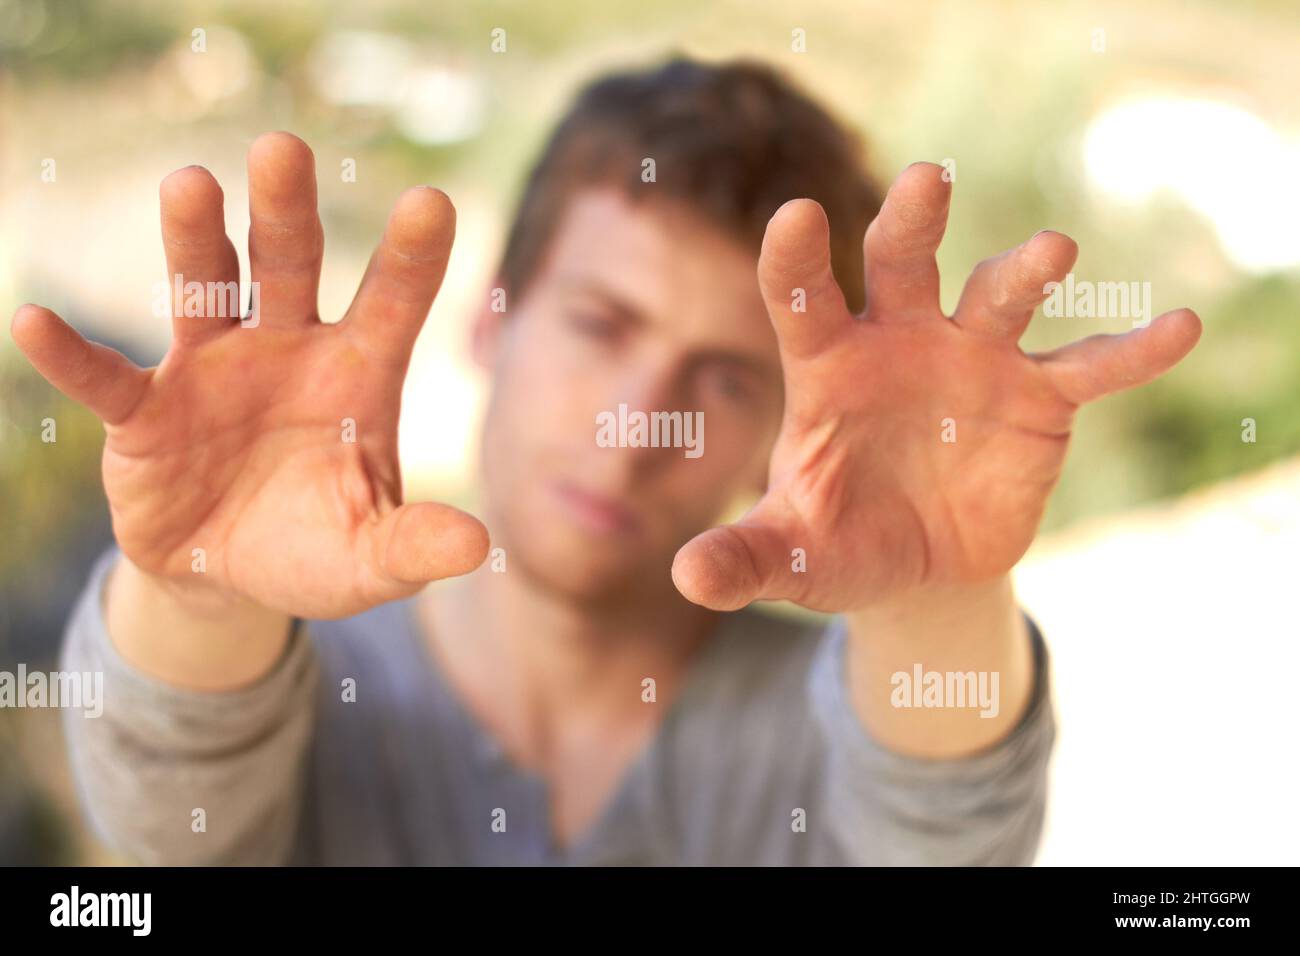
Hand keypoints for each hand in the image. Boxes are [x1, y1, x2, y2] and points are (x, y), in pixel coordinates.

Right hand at [11, 132, 487, 618]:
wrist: (231, 578)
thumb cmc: (316, 550)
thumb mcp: (371, 559)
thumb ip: (414, 544)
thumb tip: (477, 545)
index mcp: (356, 373)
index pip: (391, 304)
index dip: (410, 258)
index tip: (432, 202)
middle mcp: (286, 351)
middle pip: (289, 265)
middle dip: (285, 211)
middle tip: (283, 148)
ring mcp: (212, 372)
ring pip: (203, 290)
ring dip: (194, 241)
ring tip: (189, 185)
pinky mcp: (145, 415)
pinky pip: (107, 379)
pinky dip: (73, 356)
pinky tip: (36, 323)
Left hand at [673, 162, 1200, 612]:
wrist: (918, 569)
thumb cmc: (838, 543)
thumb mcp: (793, 557)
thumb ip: (745, 559)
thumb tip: (688, 577)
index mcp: (828, 366)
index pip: (804, 300)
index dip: (797, 262)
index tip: (796, 216)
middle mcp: (901, 341)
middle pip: (903, 263)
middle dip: (913, 223)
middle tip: (927, 182)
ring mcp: (974, 359)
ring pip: (1000, 297)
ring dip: (1025, 273)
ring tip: (1051, 253)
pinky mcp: (1040, 398)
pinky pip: (1090, 370)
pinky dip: (1130, 352)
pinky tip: (1175, 330)